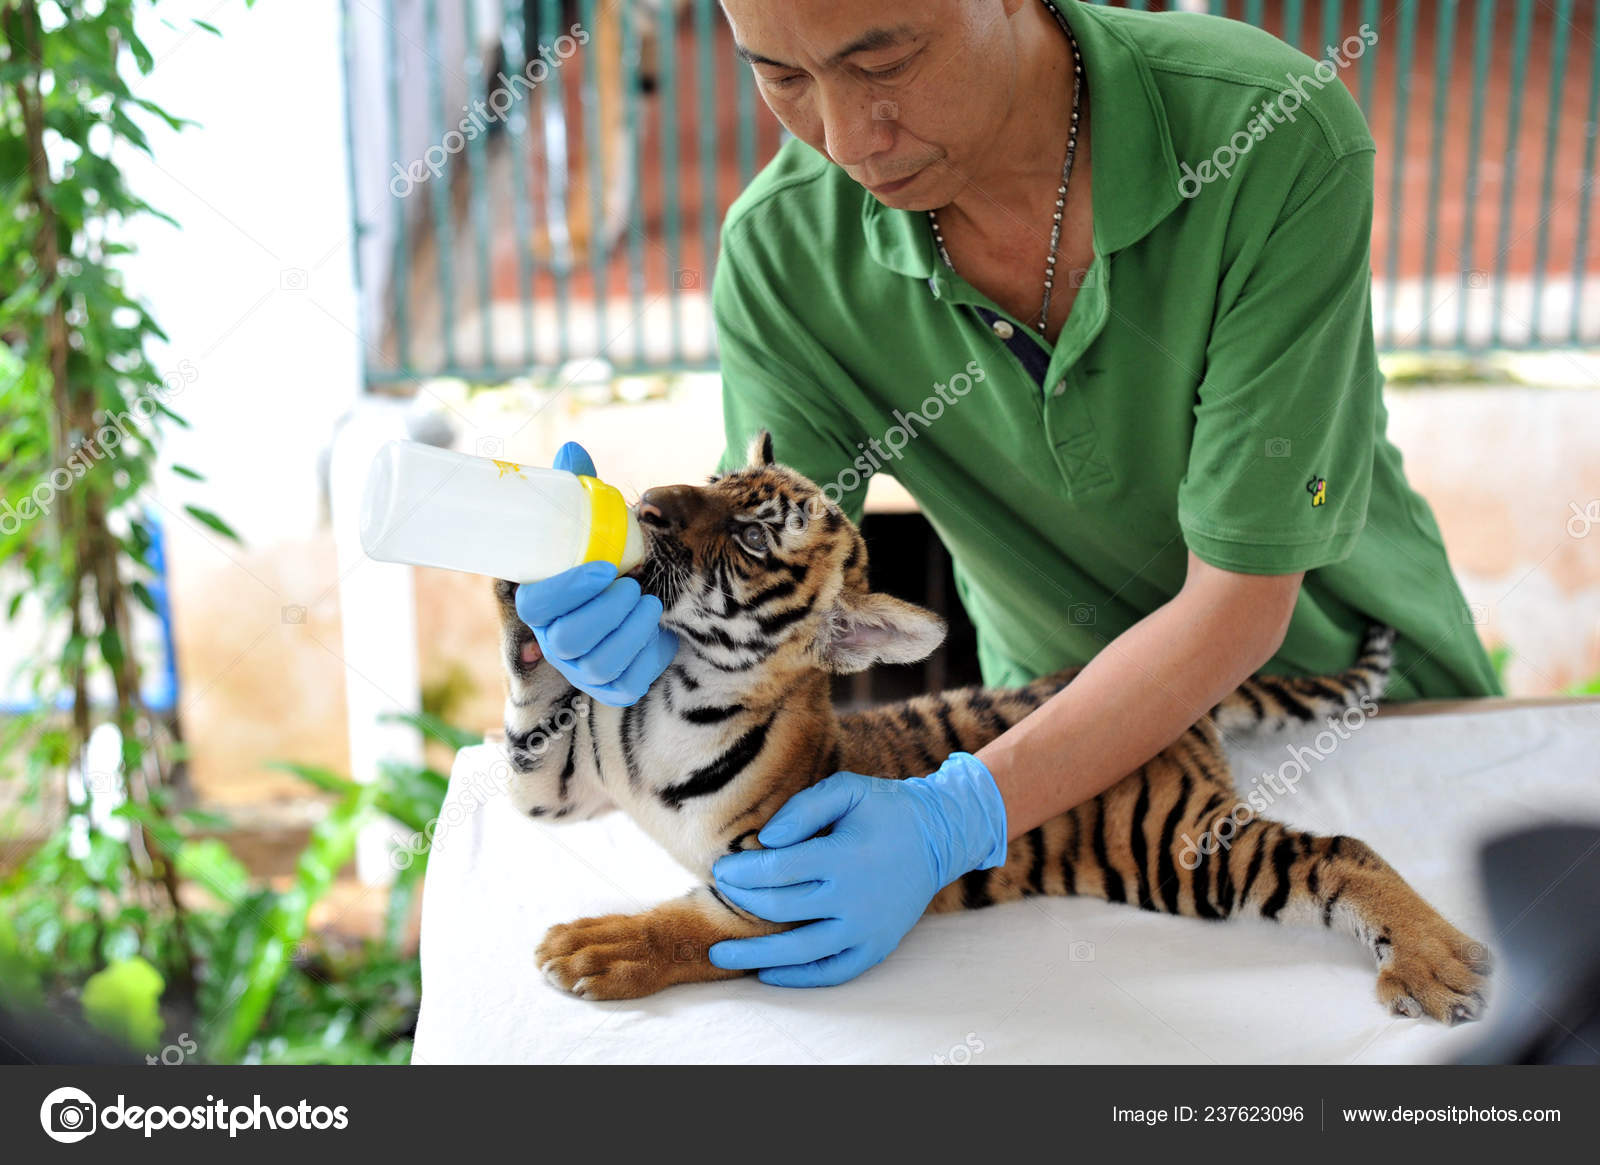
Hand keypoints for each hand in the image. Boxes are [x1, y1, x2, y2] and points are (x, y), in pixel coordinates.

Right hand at [513, 441, 677, 706]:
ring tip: (650, 603)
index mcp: (543, 600)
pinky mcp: (614, 686)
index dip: (566, 590)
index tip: (604, 566)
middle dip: (603, 613)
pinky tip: (661, 632)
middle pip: (566, 641)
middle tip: (632, 587)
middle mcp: (556, 639)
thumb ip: (583, 493)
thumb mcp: (600, 526)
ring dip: (628, 632)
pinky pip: (624, 684)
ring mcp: (583, 667)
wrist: (649, 595)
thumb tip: (573, 450)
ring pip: (597, 665)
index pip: (535, 605)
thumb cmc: (613, 558)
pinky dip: (645, 658)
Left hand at [706, 753, 1008, 986]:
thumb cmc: (886, 809)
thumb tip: (766, 840)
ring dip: (755, 953)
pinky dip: (799, 977)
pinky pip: (833, 971)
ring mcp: (866, 928)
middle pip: (780, 907)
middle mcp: (854, 898)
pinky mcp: (877, 946)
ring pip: (800, 950)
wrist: (940, 836)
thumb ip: (804, 808)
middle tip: (718, 892)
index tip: (720, 869)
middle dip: (741, 901)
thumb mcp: (848, 790)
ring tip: (719, 953)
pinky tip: (767, 974)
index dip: (741, 872)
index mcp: (844, 855)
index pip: (776, 870)